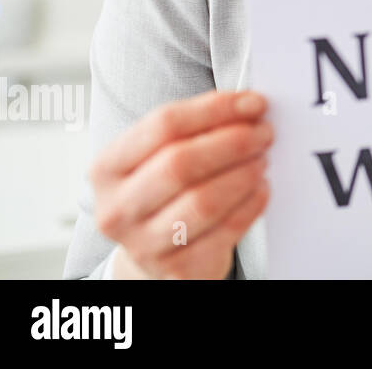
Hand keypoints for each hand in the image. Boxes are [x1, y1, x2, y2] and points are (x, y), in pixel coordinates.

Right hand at [91, 89, 272, 278]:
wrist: (155, 252)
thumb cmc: (164, 191)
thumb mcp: (160, 156)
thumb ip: (195, 128)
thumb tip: (248, 105)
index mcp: (107, 168)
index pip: (163, 125)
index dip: (215, 109)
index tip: (253, 103)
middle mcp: (117, 208)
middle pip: (181, 163)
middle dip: (233, 141)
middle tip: (264, 133)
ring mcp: (143, 244)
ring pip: (204, 200)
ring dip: (244, 173)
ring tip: (263, 160)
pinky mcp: (176, 268)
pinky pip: (225, 231)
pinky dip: (251, 205)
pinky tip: (261, 189)